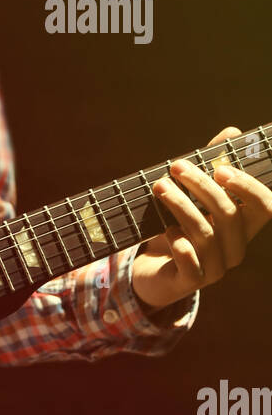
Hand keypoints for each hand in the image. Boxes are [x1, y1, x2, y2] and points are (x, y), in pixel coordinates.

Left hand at [131, 126, 271, 311]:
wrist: (153, 270)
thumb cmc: (180, 227)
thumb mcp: (195, 196)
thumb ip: (213, 165)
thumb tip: (232, 131)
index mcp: (245, 226)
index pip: (265, 206)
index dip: (247, 187)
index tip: (221, 168)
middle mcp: (236, 249)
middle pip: (229, 215)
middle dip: (201, 186)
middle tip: (175, 166)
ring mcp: (216, 268)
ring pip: (205, 234)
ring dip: (180, 205)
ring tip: (160, 187)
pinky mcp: (191, 283)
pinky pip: (190, 262)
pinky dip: (178, 242)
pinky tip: (167, 230)